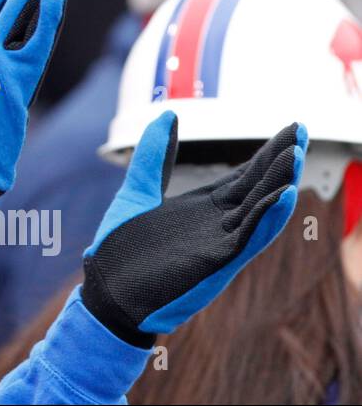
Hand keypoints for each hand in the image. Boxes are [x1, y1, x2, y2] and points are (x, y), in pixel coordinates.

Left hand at [81, 111, 303, 346]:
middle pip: (258, 188)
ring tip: (295, 155)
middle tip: (300, 130)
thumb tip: (169, 114)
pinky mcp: (215, 263)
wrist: (106, 291)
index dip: (266, 154)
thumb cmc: (121, 246)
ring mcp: (219, 244)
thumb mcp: (139, 191)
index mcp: (204, 208)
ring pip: (259, 211)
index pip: (244, 177)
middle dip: (279, 161)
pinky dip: (266, 218)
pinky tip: (282, 197)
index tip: (289, 129)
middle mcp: (218, 225)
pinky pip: (247, 239)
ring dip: (279, 185)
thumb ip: (155, 157)